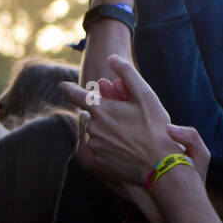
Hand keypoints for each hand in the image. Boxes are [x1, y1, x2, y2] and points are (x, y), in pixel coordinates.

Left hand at [60, 55, 184, 189]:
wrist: (159, 164)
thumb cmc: (155, 128)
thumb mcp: (146, 96)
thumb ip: (127, 74)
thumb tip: (112, 57)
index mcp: (100, 109)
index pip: (75, 95)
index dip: (69, 88)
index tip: (63, 85)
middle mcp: (92, 127)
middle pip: (91, 114)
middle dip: (103, 111)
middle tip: (125, 114)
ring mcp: (94, 145)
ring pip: (96, 130)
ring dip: (106, 127)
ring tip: (130, 132)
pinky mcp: (99, 160)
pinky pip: (100, 146)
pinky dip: (109, 143)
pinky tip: (127, 145)